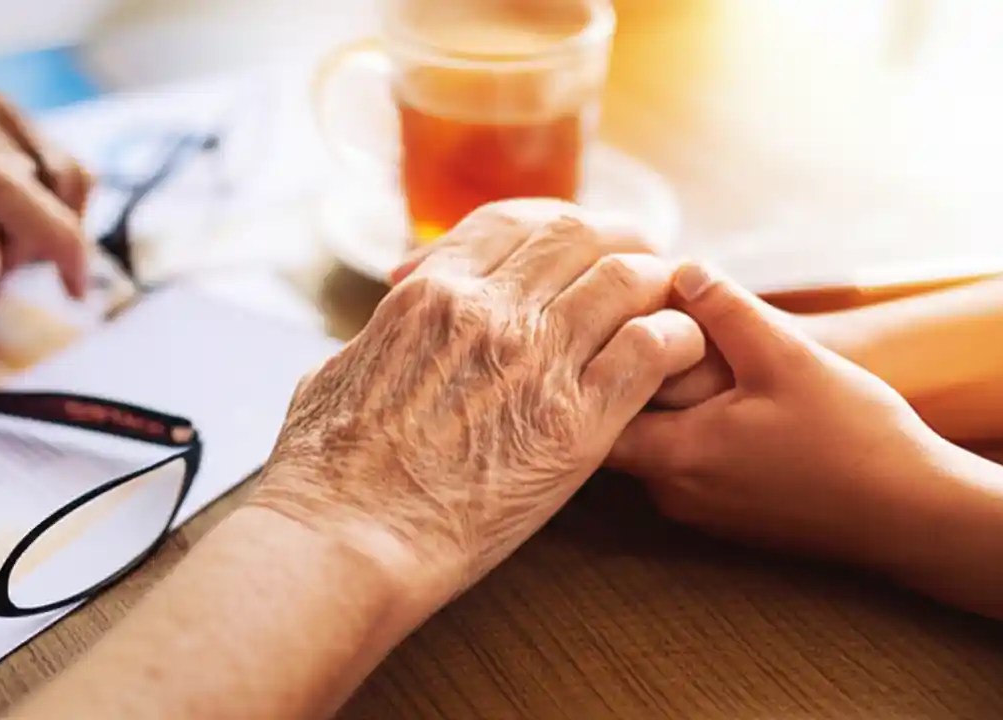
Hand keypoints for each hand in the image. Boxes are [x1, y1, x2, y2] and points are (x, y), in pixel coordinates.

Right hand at [252, 200, 705, 606]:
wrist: (344, 540)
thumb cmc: (323, 475)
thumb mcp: (333, 378)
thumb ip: (370, 346)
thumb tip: (368, 345)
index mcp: (430, 293)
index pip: (513, 222)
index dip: (555, 222)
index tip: (575, 241)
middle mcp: (488, 310)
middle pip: (579, 236)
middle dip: (617, 239)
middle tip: (640, 260)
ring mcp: (535, 360)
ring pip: (625, 281)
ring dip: (655, 284)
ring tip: (669, 303)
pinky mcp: (575, 424)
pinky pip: (650, 350)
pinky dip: (675, 340)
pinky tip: (679, 351)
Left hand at [607, 263, 956, 566]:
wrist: (913, 514)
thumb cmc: (852, 438)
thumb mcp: (787, 357)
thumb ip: (727, 311)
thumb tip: (681, 269)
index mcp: (674, 459)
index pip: (593, 411)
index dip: (601, 362)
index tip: (622, 322)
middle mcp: (674, 494)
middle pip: (623, 424)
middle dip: (640, 374)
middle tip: (667, 326)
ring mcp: (702, 510)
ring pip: (661, 442)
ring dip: (674, 399)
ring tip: (707, 354)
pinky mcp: (731, 515)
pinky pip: (692, 461)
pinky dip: (701, 424)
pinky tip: (738, 394)